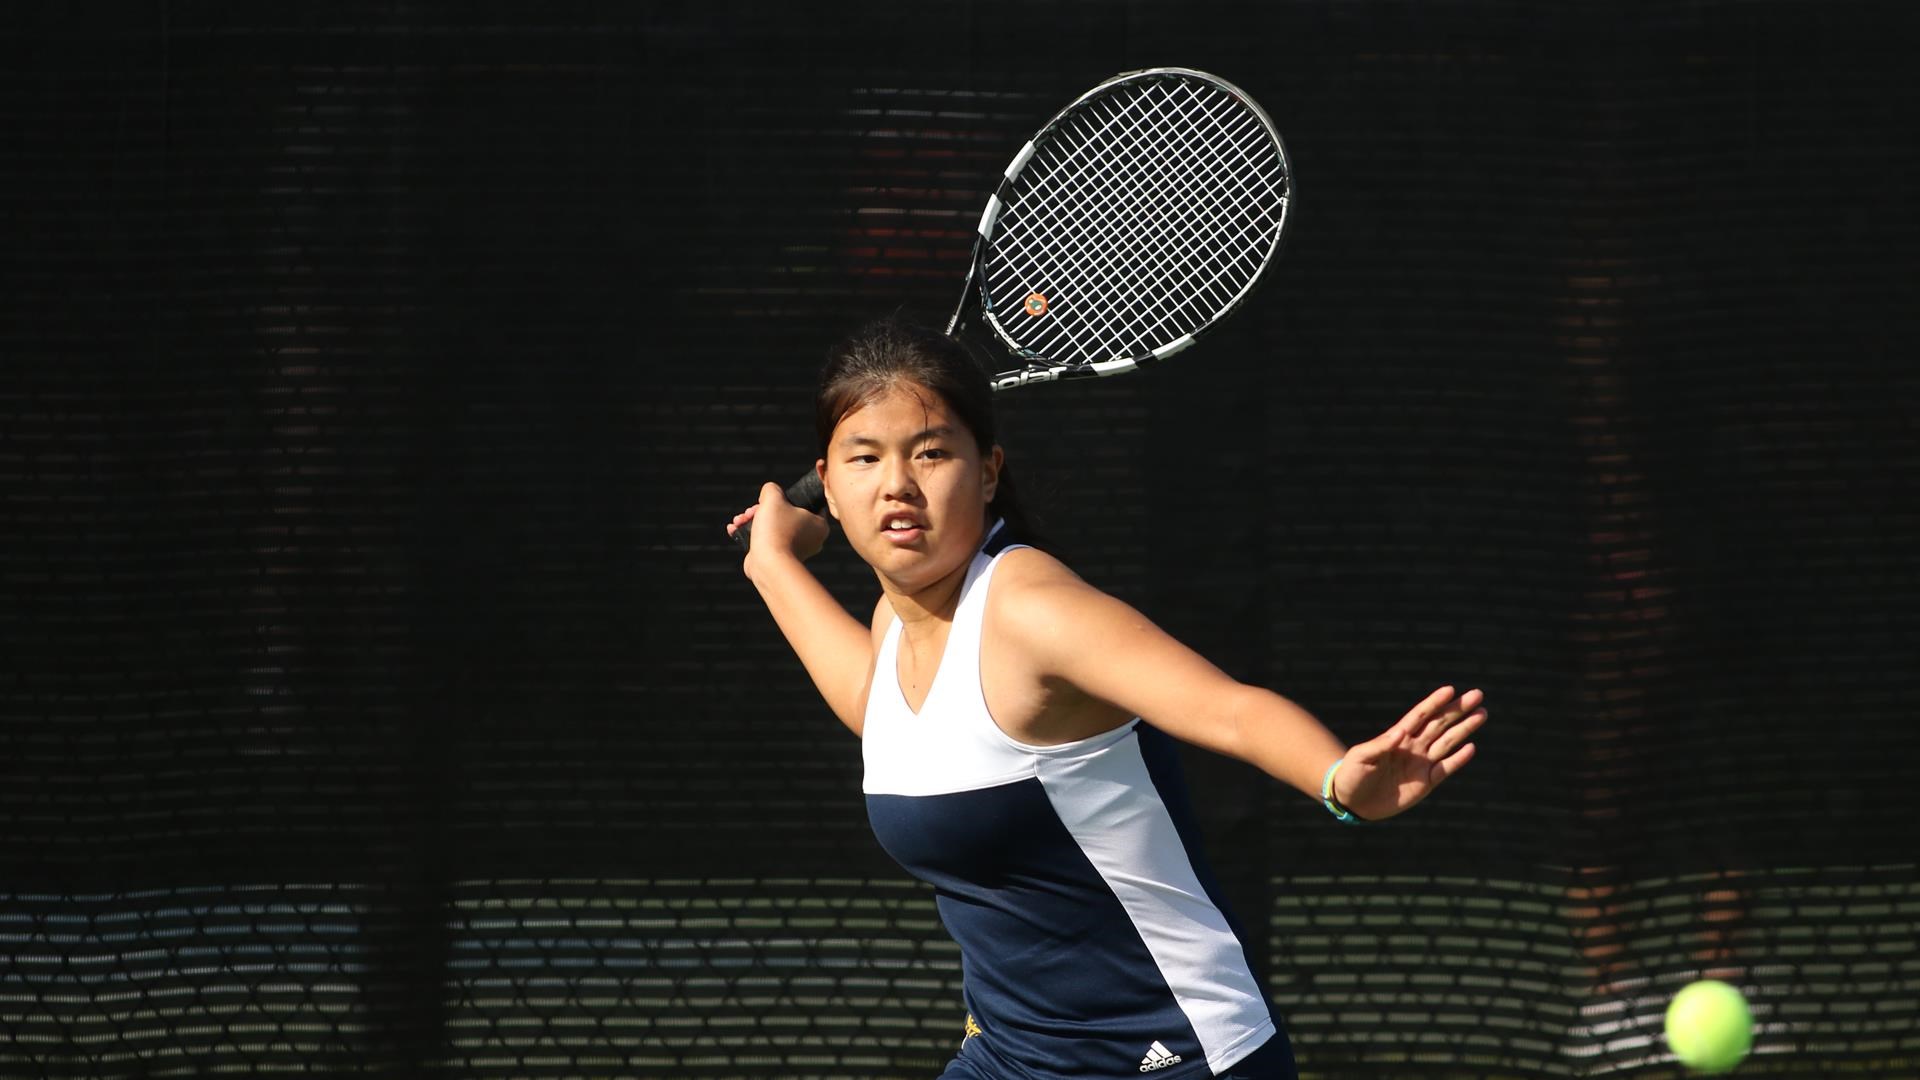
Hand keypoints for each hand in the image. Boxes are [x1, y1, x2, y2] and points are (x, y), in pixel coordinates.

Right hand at [727, 481, 828, 571]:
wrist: (768, 564)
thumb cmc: (776, 530)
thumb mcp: (773, 498)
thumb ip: (772, 489)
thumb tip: (768, 492)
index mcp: (819, 524)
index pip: (807, 504)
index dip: (786, 498)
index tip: (773, 500)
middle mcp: (811, 539)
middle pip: (783, 515)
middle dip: (761, 510)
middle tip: (751, 511)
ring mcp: (794, 551)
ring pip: (772, 528)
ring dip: (752, 521)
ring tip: (739, 520)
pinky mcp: (778, 559)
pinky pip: (765, 542)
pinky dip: (750, 535)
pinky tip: (734, 528)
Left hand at [1334, 686, 1485, 821]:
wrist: (1353, 801)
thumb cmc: (1352, 774)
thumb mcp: (1361, 757)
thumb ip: (1380, 745)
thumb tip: (1401, 733)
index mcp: (1397, 736)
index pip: (1420, 715)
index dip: (1434, 702)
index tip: (1450, 689)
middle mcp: (1413, 746)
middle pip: (1440, 724)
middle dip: (1458, 709)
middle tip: (1477, 695)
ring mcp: (1421, 763)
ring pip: (1448, 742)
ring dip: (1464, 728)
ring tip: (1482, 714)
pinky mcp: (1426, 782)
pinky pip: (1446, 768)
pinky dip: (1459, 759)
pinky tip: (1471, 747)